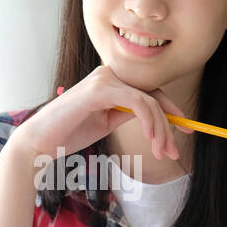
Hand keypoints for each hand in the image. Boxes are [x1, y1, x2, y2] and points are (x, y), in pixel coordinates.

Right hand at [10, 65, 193, 163]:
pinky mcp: (101, 89)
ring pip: (149, 100)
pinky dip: (150, 121)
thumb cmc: (69, 134)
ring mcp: (104, 78)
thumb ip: (127, 113)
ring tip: (162, 152)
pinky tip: (151, 138)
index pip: (149, 92)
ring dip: (161, 129)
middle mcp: (109, 74)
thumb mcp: (106, 122)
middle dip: (170, 124)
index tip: (186, 130)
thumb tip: (157, 119)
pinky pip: (137, 102)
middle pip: (153, 95)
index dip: (171, 111)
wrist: (39, 143)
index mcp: (110, 81)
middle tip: (173, 151)